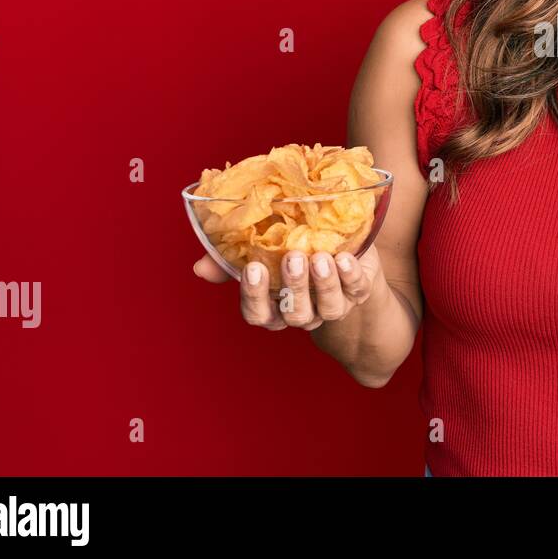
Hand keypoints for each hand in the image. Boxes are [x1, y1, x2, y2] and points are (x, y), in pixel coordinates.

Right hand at [192, 246, 379, 330]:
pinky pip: (356, 291)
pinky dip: (350, 276)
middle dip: (294, 287)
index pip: (258, 315)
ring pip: (328, 309)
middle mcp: (302, 311)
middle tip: (293, 258)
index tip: (254, 268)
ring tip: (320, 257)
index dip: (255, 296)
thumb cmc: (290, 245)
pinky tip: (344, 258)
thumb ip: (229, 257)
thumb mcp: (260, 247)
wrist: (341, 244)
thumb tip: (200, 268)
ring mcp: (332, 304)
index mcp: (274, 305)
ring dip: (324, 284)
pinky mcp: (358, 290)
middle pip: (295, 314)